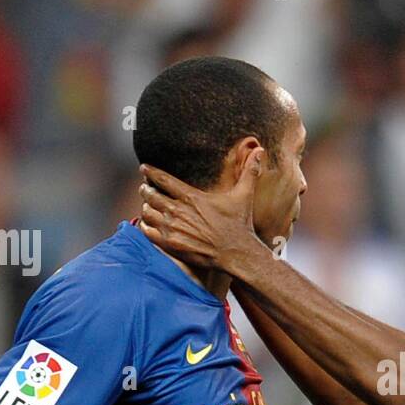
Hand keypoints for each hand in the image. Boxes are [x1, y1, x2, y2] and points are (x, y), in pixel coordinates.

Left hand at [138, 152, 262, 269]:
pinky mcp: (170, 244)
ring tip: (147, 205)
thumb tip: (261, 150)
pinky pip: (147, 231)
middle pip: (150, 195)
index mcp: (192, 197)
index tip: (144, 168)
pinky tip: (148, 224)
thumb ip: (249, 172)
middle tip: (145, 188)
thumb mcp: (244, 195)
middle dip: (146, 190)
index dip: (150, 172)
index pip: (163, 179)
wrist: (237, 254)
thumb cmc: (239, 225)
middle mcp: (178, 211)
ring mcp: (173, 228)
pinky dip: (145, 226)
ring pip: (147, 212)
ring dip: (145, 207)